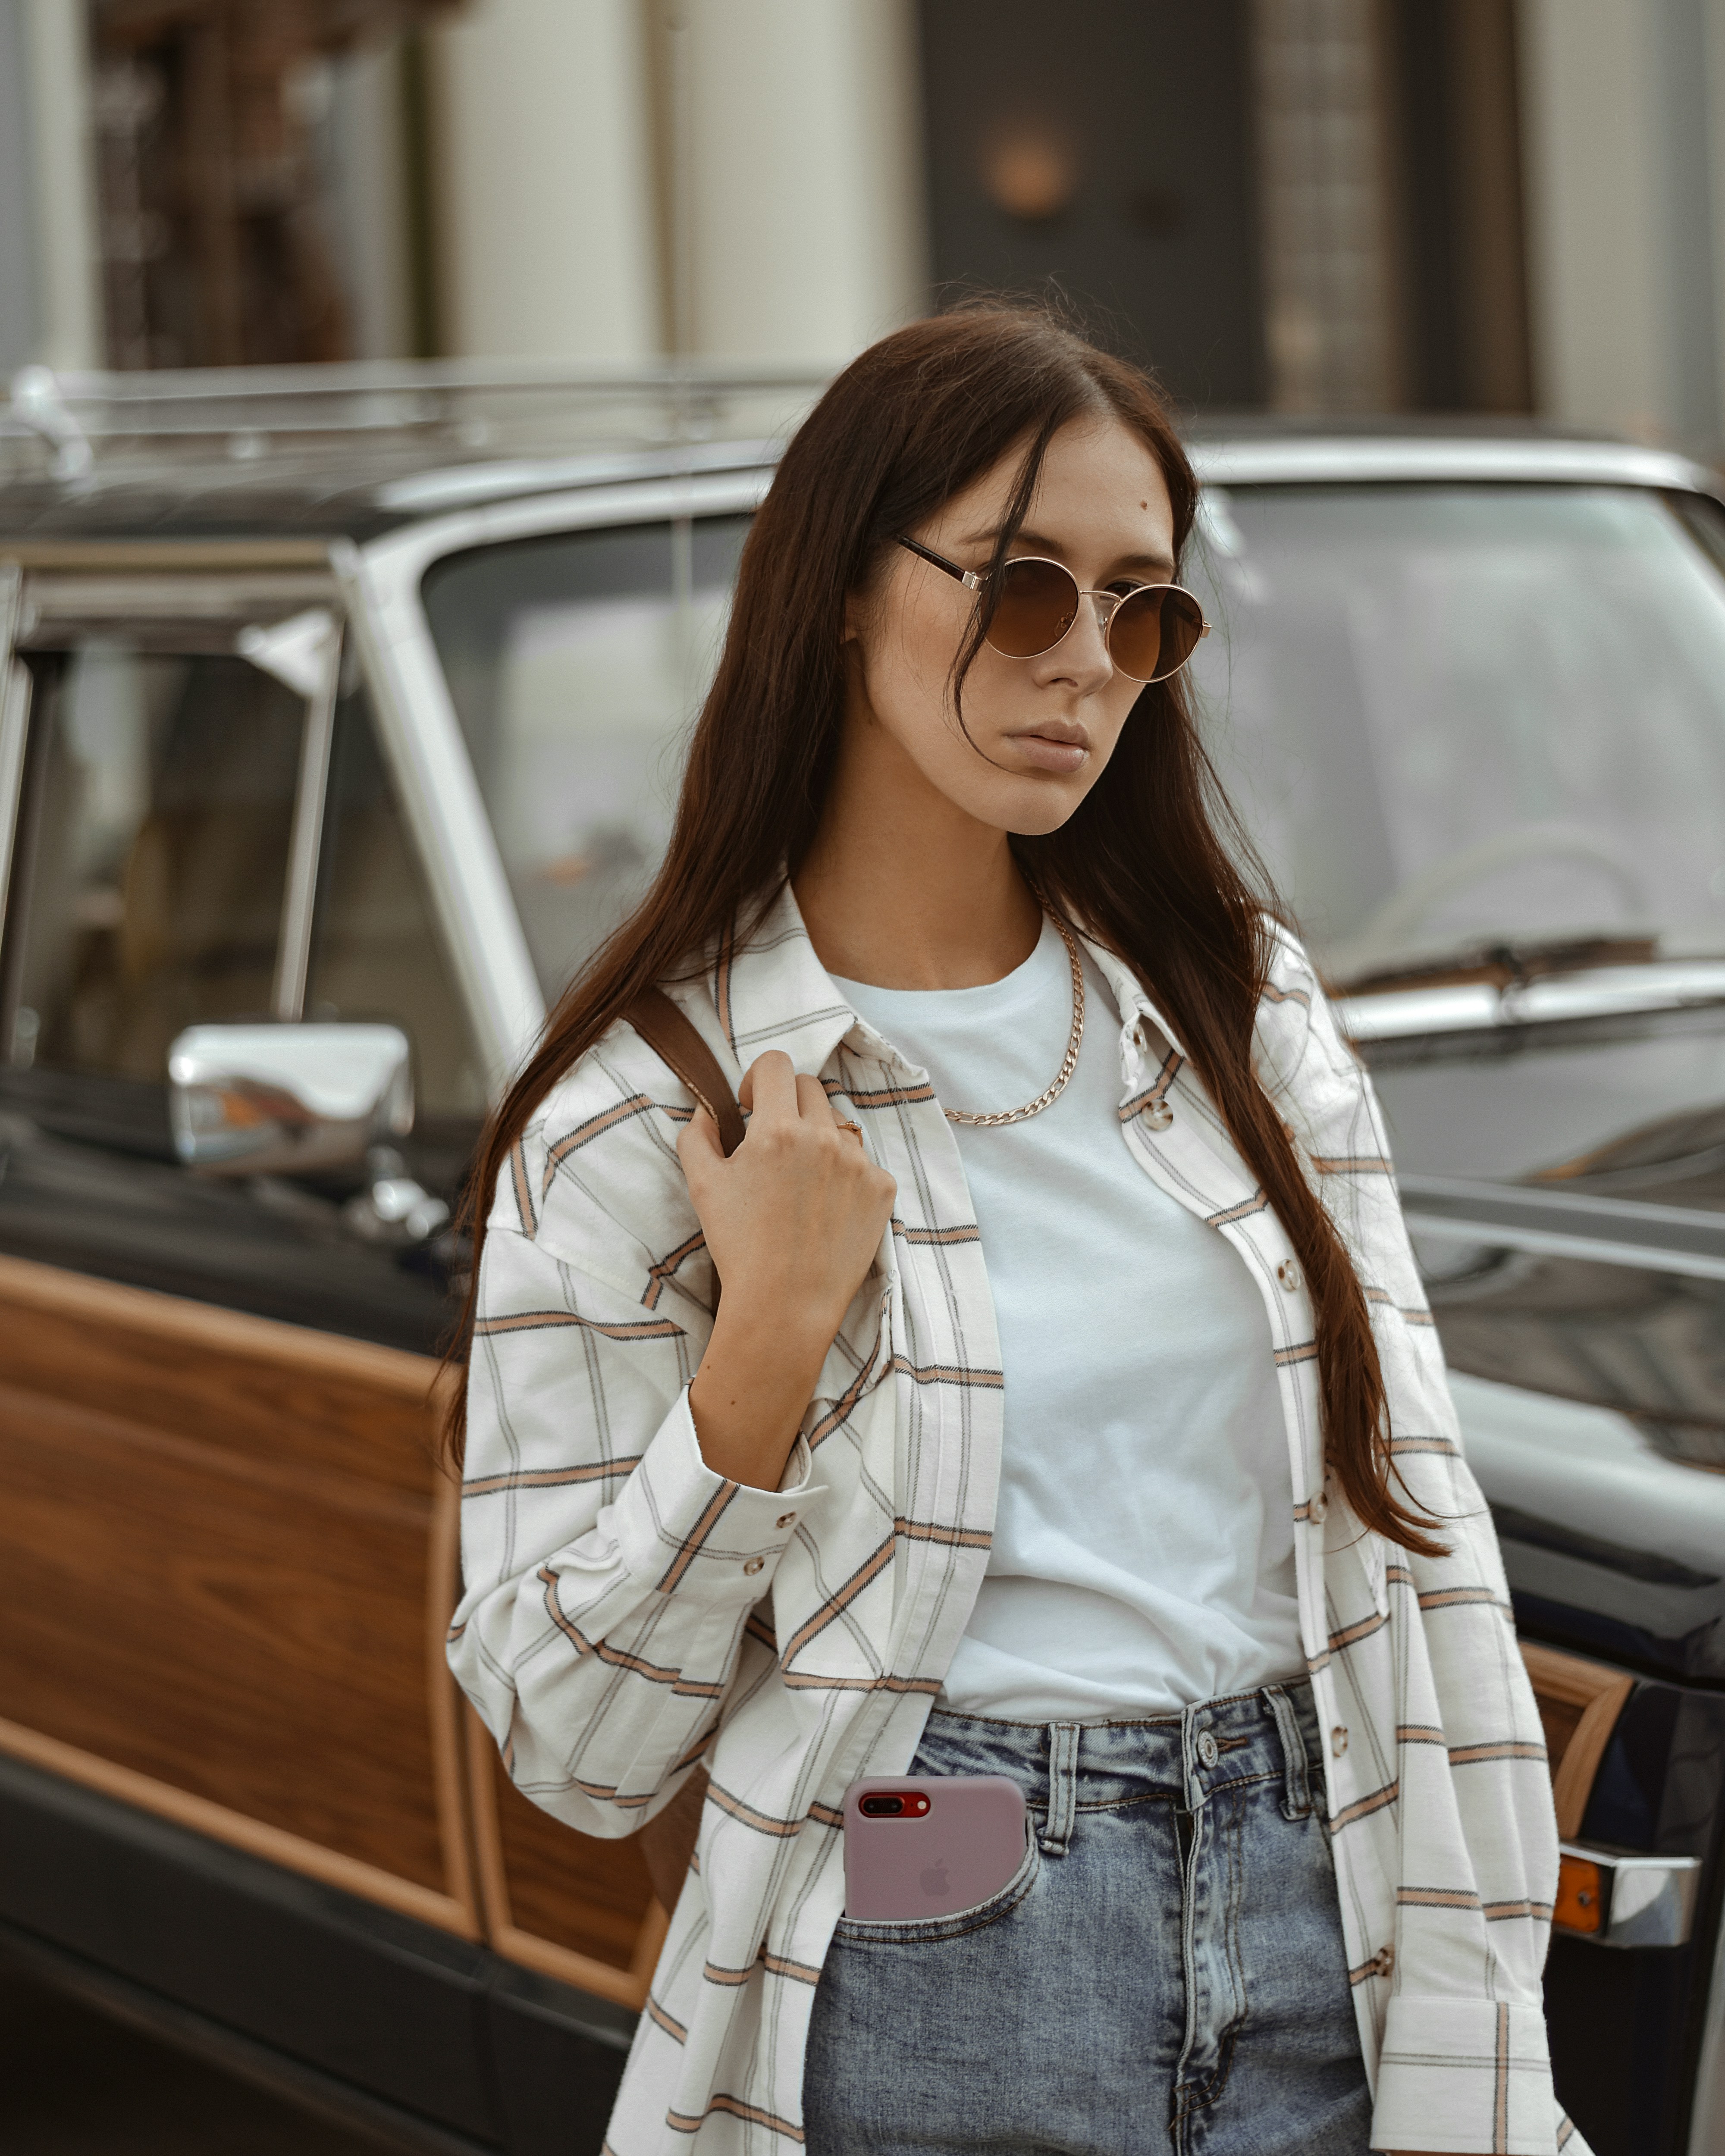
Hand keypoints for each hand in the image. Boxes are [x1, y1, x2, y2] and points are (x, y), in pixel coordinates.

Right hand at [681, 1051, 894, 1488]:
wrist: (786, 1305)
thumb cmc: (739, 1247)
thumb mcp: (702, 1186)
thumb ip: (697, 1134)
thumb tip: (708, 1109)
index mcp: (776, 1129)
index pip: (777, 1064)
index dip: (759, 1077)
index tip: (752, 1104)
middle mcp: (823, 1138)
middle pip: (810, 1088)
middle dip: (788, 1104)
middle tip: (773, 1143)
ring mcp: (858, 1163)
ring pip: (837, 1126)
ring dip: (817, 1141)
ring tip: (799, 1186)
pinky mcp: (882, 1189)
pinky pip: (863, 1163)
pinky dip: (844, 1177)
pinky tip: (824, 1210)